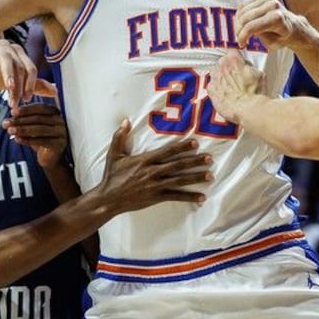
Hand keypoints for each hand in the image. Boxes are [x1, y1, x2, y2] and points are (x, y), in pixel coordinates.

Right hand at [0, 38, 55, 106]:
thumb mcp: (9, 83)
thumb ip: (32, 86)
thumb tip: (55, 91)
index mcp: (16, 54)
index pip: (30, 68)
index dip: (31, 84)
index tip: (27, 100)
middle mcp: (6, 46)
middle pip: (19, 63)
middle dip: (20, 83)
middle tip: (16, 100)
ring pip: (4, 56)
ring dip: (8, 73)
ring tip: (8, 88)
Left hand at [4, 103, 66, 168]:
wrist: (51, 158)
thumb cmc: (41, 139)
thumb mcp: (32, 127)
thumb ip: (23, 121)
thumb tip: (9, 118)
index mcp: (55, 112)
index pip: (40, 108)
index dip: (26, 110)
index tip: (12, 112)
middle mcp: (60, 121)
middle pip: (38, 118)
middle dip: (20, 120)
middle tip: (6, 123)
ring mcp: (62, 133)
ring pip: (39, 129)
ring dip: (22, 129)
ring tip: (10, 131)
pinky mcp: (59, 144)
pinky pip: (42, 141)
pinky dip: (28, 140)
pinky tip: (17, 140)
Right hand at [93, 119, 212, 211]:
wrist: (108, 198)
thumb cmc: (111, 176)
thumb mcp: (113, 154)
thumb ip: (119, 136)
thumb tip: (125, 120)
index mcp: (144, 160)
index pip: (167, 151)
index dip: (182, 147)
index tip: (195, 143)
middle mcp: (152, 172)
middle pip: (178, 165)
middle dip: (195, 161)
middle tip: (210, 158)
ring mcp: (155, 186)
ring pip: (180, 181)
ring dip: (196, 178)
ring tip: (210, 175)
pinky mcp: (156, 198)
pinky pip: (175, 197)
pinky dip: (189, 197)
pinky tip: (201, 197)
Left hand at [207, 50, 265, 121]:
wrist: (248, 109)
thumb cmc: (255, 93)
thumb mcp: (260, 74)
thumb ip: (250, 67)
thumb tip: (248, 66)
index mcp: (234, 60)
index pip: (232, 52)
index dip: (236, 58)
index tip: (239, 62)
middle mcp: (222, 66)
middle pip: (222, 62)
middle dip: (228, 68)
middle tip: (236, 77)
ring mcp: (215, 78)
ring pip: (215, 73)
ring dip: (221, 77)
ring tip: (230, 87)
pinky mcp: (211, 90)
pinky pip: (212, 86)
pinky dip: (216, 89)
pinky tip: (224, 94)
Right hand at [233, 0, 307, 49]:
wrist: (291, 25)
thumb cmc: (282, 36)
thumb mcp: (272, 44)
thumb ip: (259, 36)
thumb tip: (245, 29)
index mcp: (277, 18)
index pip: (251, 27)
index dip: (242, 36)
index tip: (241, 44)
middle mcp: (273, 5)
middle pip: (244, 19)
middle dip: (239, 31)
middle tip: (240, 39)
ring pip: (242, 11)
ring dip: (239, 23)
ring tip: (243, 31)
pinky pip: (243, 5)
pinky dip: (241, 15)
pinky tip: (246, 22)